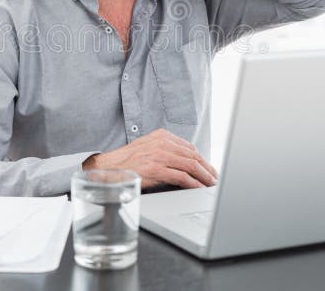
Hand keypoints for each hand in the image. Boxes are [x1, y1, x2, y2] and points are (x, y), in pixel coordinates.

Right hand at [82, 129, 218, 188]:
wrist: (109, 168)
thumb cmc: (127, 161)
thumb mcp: (148, 148)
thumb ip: (166, 150)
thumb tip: (186, 161)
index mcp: (161, 136)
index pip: (190, 148)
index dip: (203, 160)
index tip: (210, 169)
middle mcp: (162, 143)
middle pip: (193, 156)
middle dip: (208, 169)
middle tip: (215, 179)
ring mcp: (159, 155)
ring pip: (191, 166)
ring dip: (204, 177)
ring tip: (211, 185)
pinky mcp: (156, 169)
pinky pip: (182, 176)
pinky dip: (194, 183)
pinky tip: (199, 188)